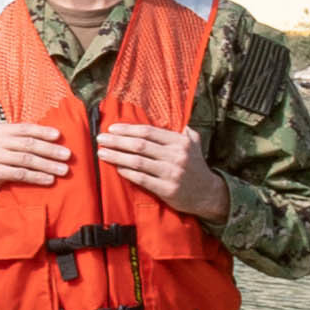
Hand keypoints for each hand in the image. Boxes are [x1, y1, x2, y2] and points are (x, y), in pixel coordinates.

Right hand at [0, 117, 73, 213]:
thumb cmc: (1, 163)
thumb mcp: (8, 147)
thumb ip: (24, 140)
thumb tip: (56, 138)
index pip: (24, 128)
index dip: (43, 132)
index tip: (59, 136)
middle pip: (27, 144)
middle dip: (50, 150)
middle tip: (67, 156)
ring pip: (26, 159)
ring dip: (47, 165)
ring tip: (63, 170)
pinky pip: (20, 174)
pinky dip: (37, 177)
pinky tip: (49, 180)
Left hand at [96, 120, 229, 219]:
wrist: (208, 193)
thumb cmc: (195, 166)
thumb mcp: (194, 143)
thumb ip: (182, 130)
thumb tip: (167, 116)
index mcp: (180, 142)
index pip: (149, 132)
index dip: (128, 129)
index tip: (112, 128)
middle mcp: (176, 156)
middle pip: (140, 145)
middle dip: (117, 141)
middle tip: (101, 139)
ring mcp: (172, 173)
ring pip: (138, 162)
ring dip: (117, 156)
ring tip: (102, 153)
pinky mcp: (167, 190)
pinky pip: (142, 179)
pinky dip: (127, 172)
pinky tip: (116, 168)